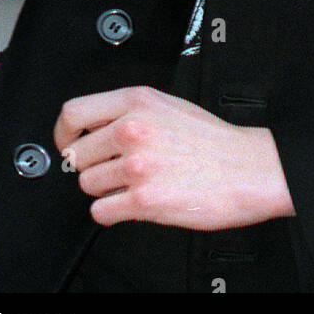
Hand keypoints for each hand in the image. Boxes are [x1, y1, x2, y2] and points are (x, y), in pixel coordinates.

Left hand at [53, 85, 294, 230]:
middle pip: (77, 155)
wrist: (248, 169)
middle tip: (114, 168)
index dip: (64, 133)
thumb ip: (131, 111)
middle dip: (93, 165)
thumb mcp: (170, 106)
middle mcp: (133, 129)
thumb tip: (96, 126)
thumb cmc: (214, 141)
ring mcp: (136, 165)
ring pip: (88, 184)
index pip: (73, 113)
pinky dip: (113, 212)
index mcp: (138, 102)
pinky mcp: (142, 200)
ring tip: (133, 184)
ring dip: (106, 189)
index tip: (68, 143)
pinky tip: (134, 202)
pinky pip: (100, 211)